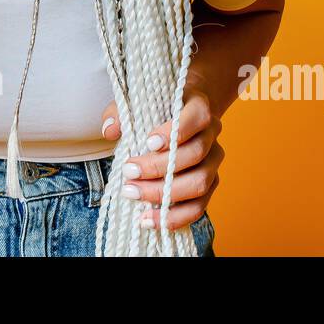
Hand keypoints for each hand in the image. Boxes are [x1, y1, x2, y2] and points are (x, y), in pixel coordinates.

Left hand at [99, 73, 224, 229]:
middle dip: (159, 168)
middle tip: (128, 171)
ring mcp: (213, 162)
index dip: (176, 132)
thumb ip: (120, 112)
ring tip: (132, 193)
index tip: (148, 143)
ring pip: (199, 183)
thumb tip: (109, 130)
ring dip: (163, 193)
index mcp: (199, 107)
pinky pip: (198, 207)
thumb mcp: (135, 103)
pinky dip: (173, 217)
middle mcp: (211, 135)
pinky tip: (147, 219)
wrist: (179, 118)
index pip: (197, 118)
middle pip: (195, 154)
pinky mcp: (209, 186)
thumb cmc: (155, 109)